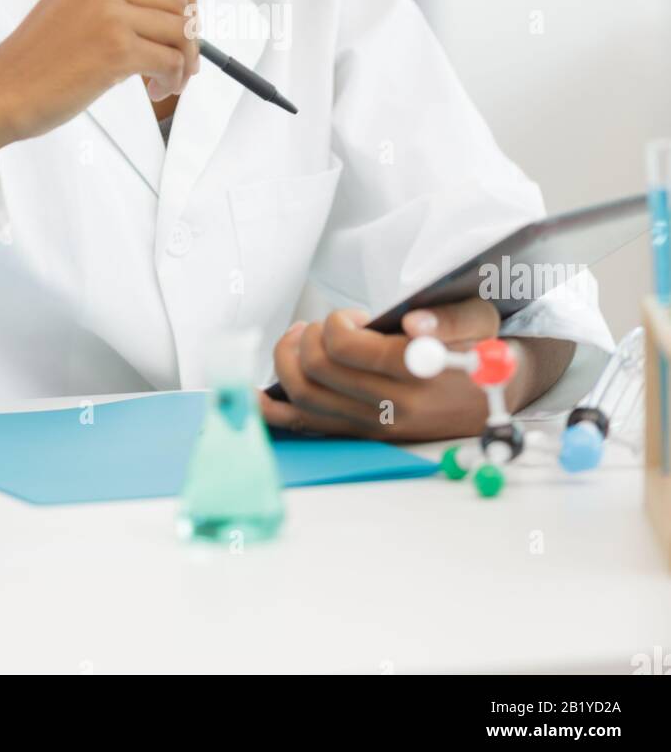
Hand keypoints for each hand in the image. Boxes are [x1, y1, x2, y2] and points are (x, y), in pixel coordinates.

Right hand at [0, 0, 200, 169]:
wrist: (1, 91)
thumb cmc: (37, 60)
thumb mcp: (74, 7)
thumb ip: (117, 1)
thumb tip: (181, 20)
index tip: (185, 27)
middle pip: (180, 1)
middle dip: (191, 38)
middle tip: (182, 66)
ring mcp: (109, 13)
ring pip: (181, 31)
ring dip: (184, 63)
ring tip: (167, 84)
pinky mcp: (116, 49)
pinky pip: (170, 60)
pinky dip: (173, 79)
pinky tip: (157, 91)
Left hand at [258, 297, 508, 443]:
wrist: (491, 395)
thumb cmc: (478, 347)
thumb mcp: (478, 319)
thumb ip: (449, 317)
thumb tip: (413, 322)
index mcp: (417, 374)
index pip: (345, 348)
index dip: (336, 323)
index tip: (351, 315)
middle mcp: (392, 408)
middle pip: (315, 370)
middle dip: (306, 337)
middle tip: (320, 324)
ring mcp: (373, 427)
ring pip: (302, 396)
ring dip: (288, 360)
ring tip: (301, 340)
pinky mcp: (361, 436)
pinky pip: (305, 427)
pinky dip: (274, 410)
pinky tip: (261, 392)